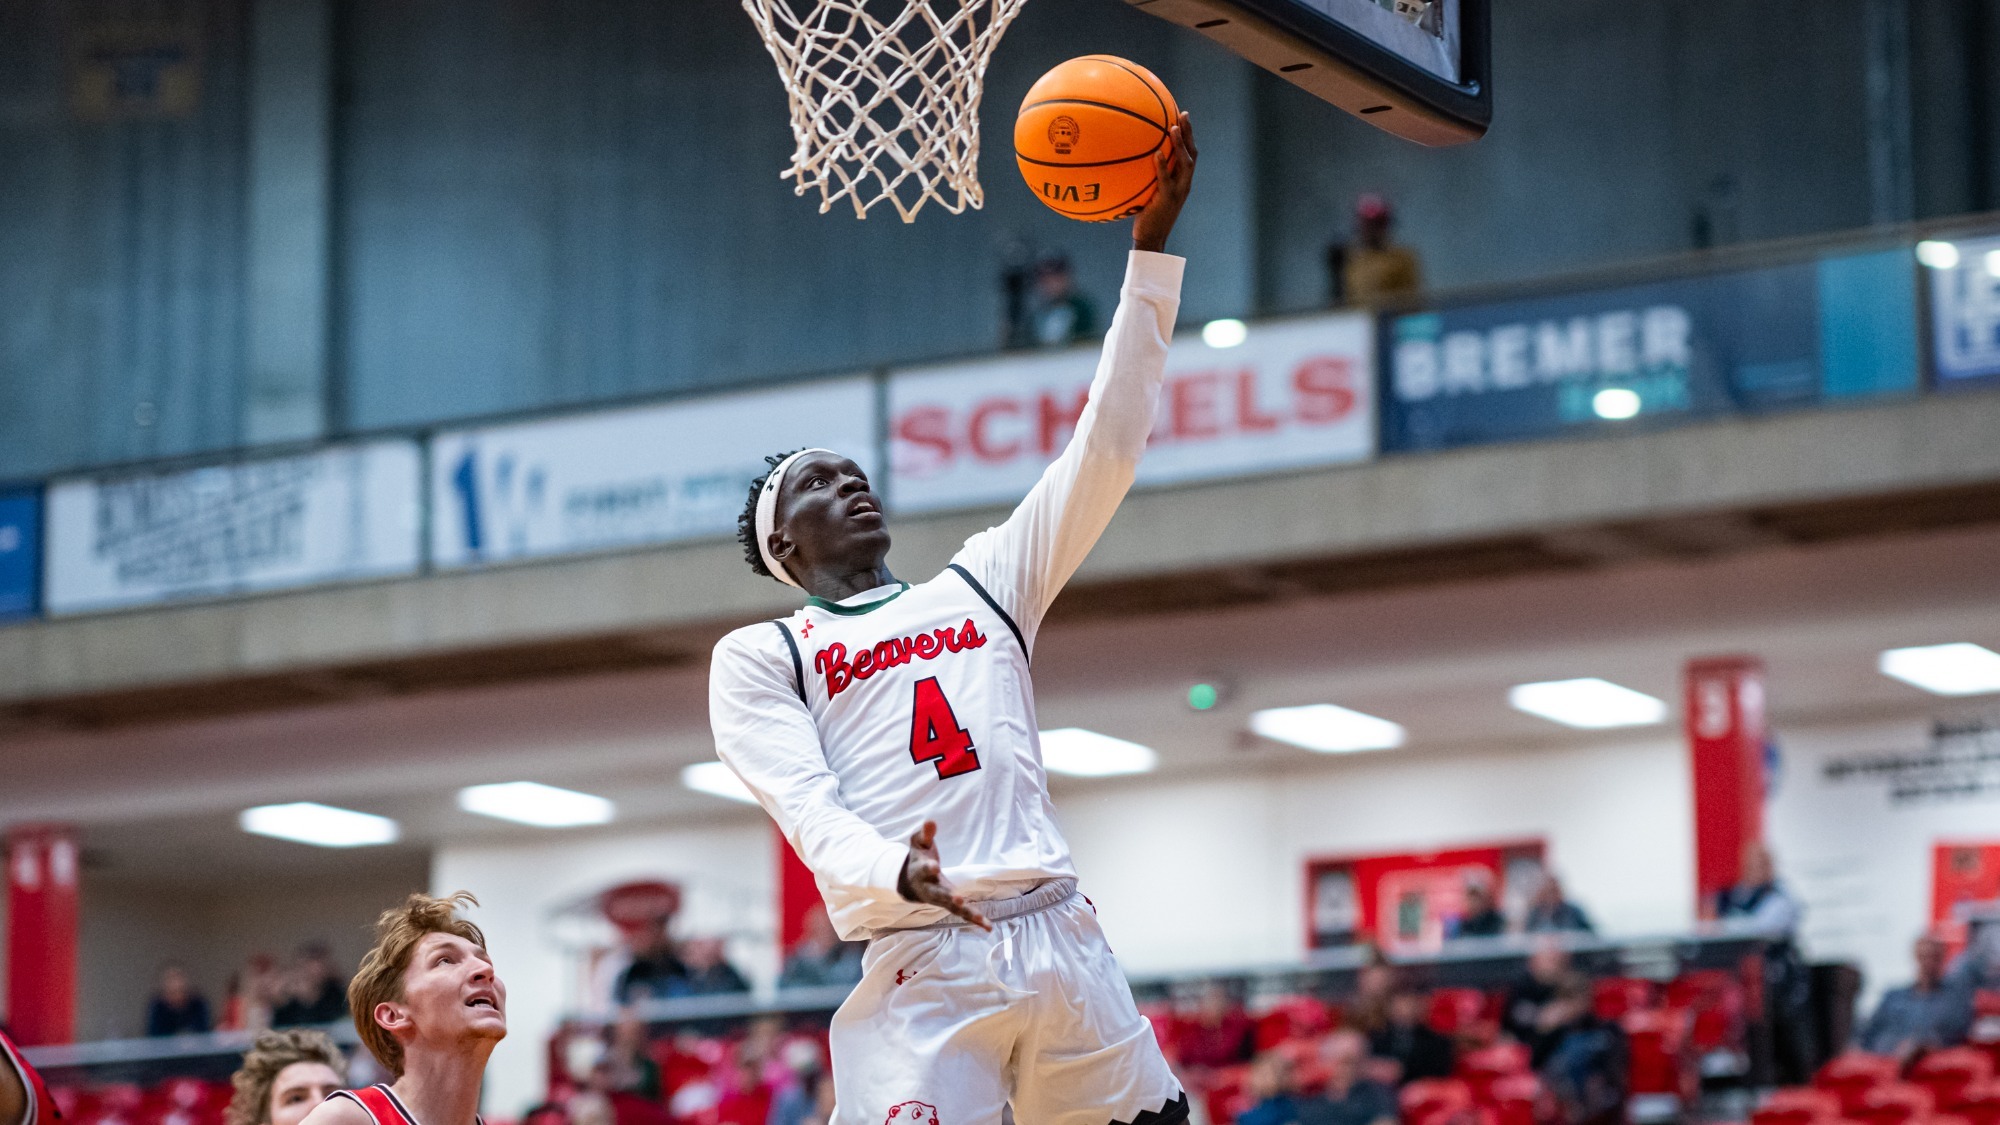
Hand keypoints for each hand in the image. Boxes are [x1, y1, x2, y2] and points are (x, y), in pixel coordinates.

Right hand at [896, 820, 990, 929]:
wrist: (910, 882)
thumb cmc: (918, 858)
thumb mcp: (918, 843)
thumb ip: (924, 833)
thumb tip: (931, 821)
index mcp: (922, 871)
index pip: (925, 869)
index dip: (929, 867)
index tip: (934, 866)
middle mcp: (931, 888)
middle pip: (939, 894)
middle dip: (948, 897)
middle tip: (957, 899)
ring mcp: (941, 899)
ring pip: (954, 908)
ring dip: (967, 913)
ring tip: (982, 920)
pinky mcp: (950, 905)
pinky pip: (963, 913)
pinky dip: (975, 919)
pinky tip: (988, 927)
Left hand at [1133, 111, 1197, 253]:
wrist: (1151, 239)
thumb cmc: (1146, 217)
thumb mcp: (1149, 194)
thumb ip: (1147, 177)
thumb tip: (1130, 159)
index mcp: (1182, 181)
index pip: (1190, 154)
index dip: (1189, 136)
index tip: (1183, 116)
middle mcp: (1184, 184)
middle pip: (1192, 154)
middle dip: (1189, 133)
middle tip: (1184, 114)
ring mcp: (1178, 192)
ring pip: (1185, 164)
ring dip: (1180, 145)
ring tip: (1173, 128)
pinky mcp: (1167, 199)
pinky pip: (1166, 179)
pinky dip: (1162, 166)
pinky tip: (1156, 154)